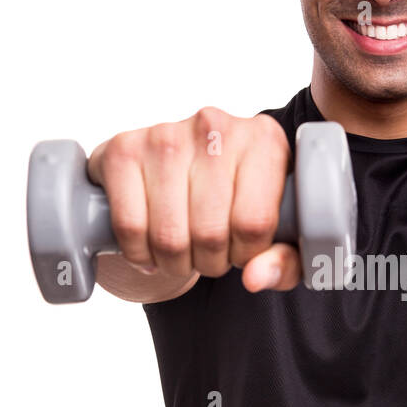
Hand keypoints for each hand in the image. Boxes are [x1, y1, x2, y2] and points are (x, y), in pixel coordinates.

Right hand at [87, 106, 299, 290]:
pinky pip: (130, 226)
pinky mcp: (123, 149)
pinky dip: (139, 252)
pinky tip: (151, 245)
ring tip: (183, 252)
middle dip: (209, 262)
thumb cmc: (230, 201)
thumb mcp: (275, 232)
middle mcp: (215, 128)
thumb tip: (255, 278)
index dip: (245, 255)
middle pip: (209, 234)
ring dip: (174, 262)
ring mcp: (165, 134)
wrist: (169, 166)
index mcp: (264, 140)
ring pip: (168, 236)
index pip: (253, 223)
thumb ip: (283, 261)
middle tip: (209, 255)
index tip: (240, 252)